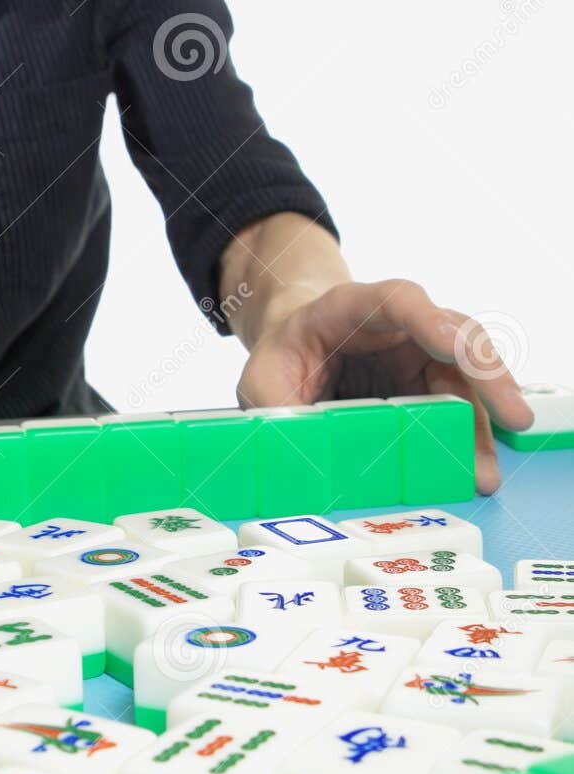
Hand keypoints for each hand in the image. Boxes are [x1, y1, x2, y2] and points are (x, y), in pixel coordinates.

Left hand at [235, 278, 533, 493]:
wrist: (295, 349)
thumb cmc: (283, 356)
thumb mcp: (261, 378)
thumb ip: (274, 407)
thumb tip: (297, 452)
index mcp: (352, 307)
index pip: (398, 300)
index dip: (428, 318)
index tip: (452, 342)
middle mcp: (400, 325)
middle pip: (456, 335)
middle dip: (487, 374)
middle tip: (513, 416)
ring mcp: (422, 353)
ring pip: (468, 377)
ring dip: (482, 424)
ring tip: (484, 473)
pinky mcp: (431, 384)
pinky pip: (461, 408)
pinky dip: (468, 441)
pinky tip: (473, 473)